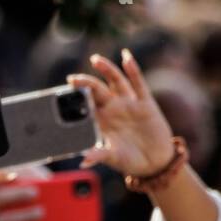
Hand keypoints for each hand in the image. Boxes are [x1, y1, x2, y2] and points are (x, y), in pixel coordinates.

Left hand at [68, 49, 174, 175]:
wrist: (155, 163)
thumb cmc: (130, 161)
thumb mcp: (114, 158)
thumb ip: (99, 155)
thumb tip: (84, 160)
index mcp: (102, 121)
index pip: (87, 105)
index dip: (77, 98)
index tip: (65, 96)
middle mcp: (114, 108)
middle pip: (97, 90)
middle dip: (85, 83)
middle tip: (72, 79)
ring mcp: (129, 103)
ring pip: (116, 81)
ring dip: (106, 69)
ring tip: (95, 60)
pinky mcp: (145, 103)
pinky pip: (138, 83)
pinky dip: (132, 70)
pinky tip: (126, 57)